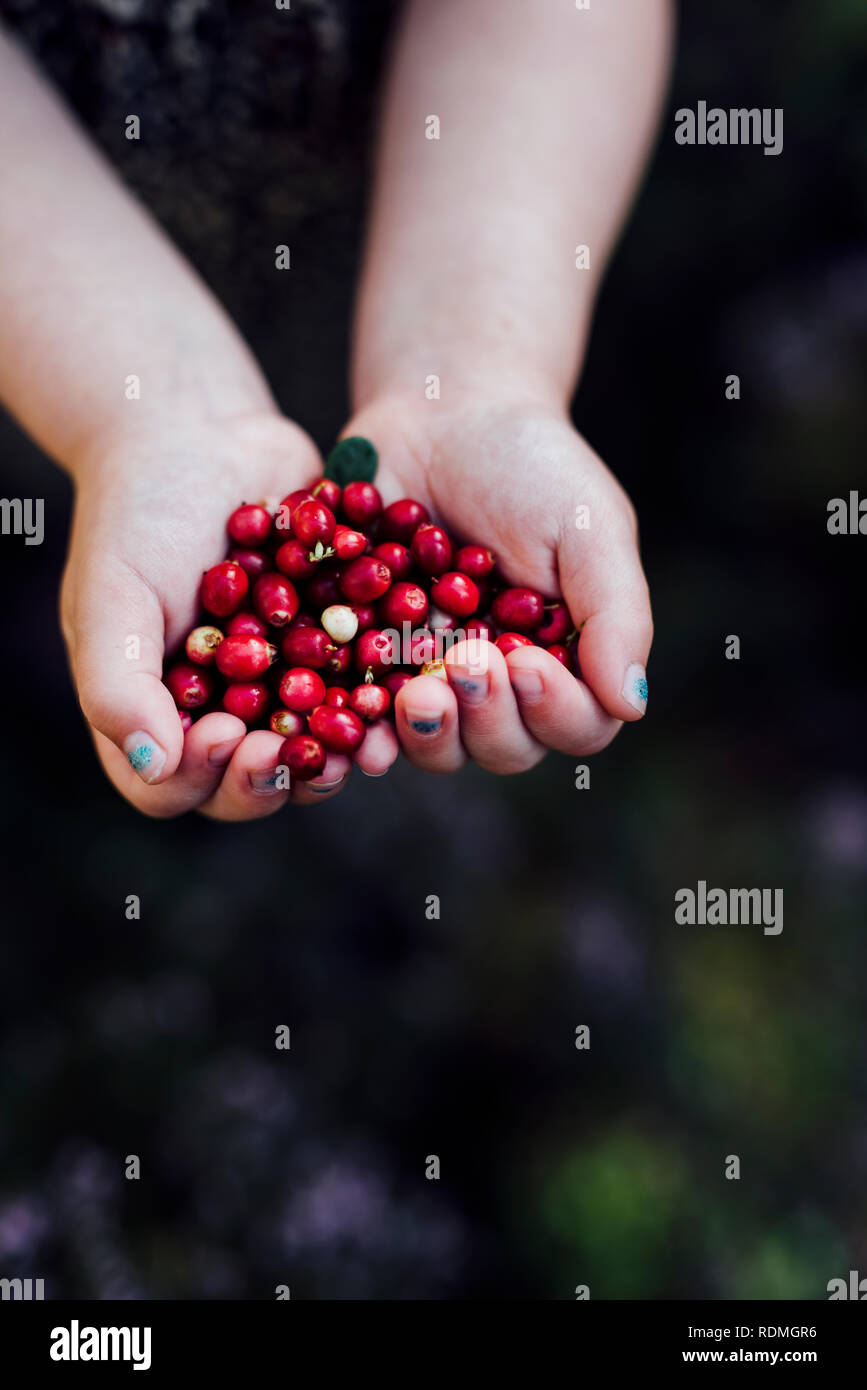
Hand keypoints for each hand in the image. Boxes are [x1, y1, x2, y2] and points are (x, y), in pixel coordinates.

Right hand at [60, 411, 397, 817]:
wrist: (201, 436)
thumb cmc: (136, 516)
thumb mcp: (111, 596)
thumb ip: (119, 685)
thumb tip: (156, 765)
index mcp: (155, 716)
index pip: (173, 785)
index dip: (204, 778)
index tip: (226, 736)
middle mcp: (220, 714)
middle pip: (252, 782)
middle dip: (277, 777)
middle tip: (297, 753)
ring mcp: (282, 688)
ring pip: (314, 748)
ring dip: (338, 752)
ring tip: (363, 741)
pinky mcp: (335, 653)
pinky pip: (361, 689)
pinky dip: (380, 694)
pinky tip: (403, 685)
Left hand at [343, 391, 652, 774]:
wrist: (440, 415)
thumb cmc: (531, 465)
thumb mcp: (590, 526)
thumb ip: (616, 614)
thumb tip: (633, 706)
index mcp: (566, 660)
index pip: (578, 725)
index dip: (555, 712)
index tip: (526, 662)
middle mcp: (502, 686)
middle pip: (505, 748)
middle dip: (487, 720)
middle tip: (467, 663)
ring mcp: (431, 679)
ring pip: (437, 747)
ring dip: (428, 732)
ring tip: (414, 693)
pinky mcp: (366, 663)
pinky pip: (363, 716)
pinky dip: (361, 724)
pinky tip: (348, 710)